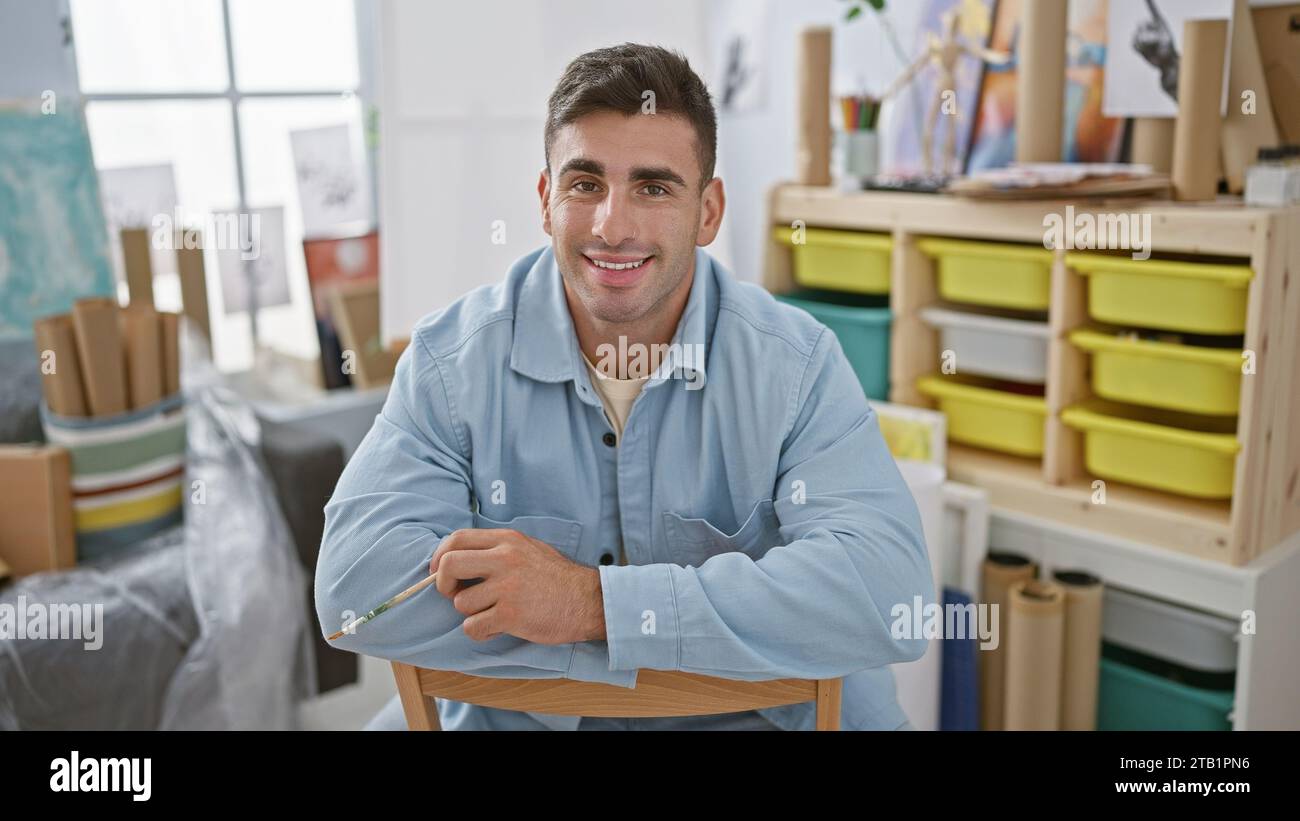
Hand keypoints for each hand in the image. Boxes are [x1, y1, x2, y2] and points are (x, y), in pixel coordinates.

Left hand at [430, 528, 605, 644]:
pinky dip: (480, 631)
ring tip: (491, 613)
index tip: (440, 571)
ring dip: (471, 613)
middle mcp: (505, 559)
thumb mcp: (529, 549)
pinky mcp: (511, 615)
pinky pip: (473, 627)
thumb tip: (459, 556)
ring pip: (461, 603)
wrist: (587, 601)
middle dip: (443, 584)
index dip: (440, 556)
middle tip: (455, 594)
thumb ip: (497, 549)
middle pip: (449, 565)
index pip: (457, 538)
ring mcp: (508, 587)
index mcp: (508, 541)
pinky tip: (498, 627)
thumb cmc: (557, 578)